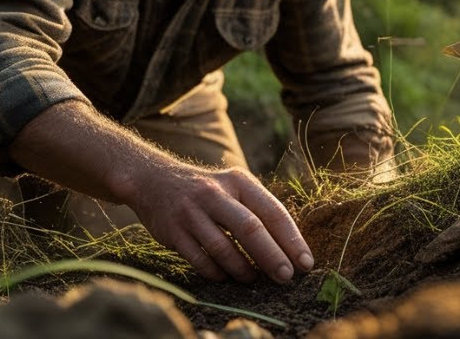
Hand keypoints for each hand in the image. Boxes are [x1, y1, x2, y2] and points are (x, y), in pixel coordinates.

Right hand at [129, 162, 314, 283]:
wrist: (154, 180)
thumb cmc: (208, 192)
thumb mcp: (234, 188)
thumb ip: (258, 211)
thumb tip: (291, 249)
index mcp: (239, 182)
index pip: (273, 212)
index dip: (292, 240)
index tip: (305, 263)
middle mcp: (215, 194)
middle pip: (250, 228)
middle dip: (272, 256)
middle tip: (286, 277)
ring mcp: (192, 212)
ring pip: (223, 247)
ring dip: (242, 269)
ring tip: (253, 279)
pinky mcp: (173, 231)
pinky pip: (199, 259)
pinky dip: (216, 272)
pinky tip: (225, 277)